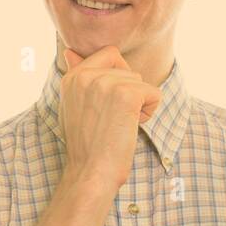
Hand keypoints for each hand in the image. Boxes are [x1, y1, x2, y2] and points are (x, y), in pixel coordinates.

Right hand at [57, 45, 161, 188]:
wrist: (91, 172)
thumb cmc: (86, 145)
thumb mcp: (73, 105)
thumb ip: (77, 76)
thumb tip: (70, 52)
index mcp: (72, 77)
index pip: (109, 54)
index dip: (118, 76)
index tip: (108, 105)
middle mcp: (86, 75)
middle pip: (128, 69)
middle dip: (128, 93)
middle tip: (111, 119)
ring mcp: (105, 83)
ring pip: (141, 81)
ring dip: (138, 104)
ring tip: (118, 125)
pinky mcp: (126, 94)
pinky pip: (154, 93)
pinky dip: (149, 112)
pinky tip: (130, 128)